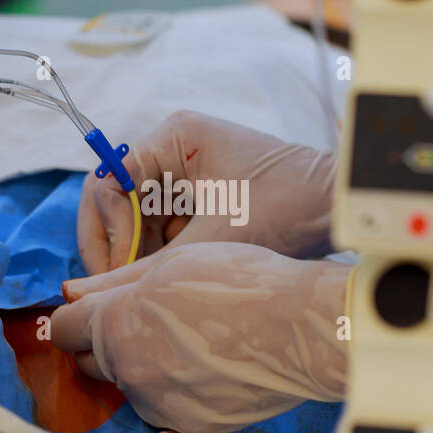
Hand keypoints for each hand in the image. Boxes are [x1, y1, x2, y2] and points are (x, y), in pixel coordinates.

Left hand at [50, 242, 348, 432]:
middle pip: (90, 361)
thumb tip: (67, 294)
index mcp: (113, 324)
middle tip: (148, 319)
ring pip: (129, 385)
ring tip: (190, 340)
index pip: (62, 329)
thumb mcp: (171, 265)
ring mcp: (156, 404)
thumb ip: (112, 284)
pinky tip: (209, 366)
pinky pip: (163, 405)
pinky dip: (174, 388)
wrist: (298, 331)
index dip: (76, 315)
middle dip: (104, 341)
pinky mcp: (186, 426)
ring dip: (142, 366)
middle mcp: (125, 371)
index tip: (97, 309)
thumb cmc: (237, 282)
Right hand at [78, 110, 335, 274]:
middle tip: (116, 291)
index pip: (109, 183)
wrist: (339, 210)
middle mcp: (171, 152)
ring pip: (132, 223)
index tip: (118, 272)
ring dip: (134, 258)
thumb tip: (92, 295)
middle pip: (113, 203)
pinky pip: (157, 233)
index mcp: (173, 138)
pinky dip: (156, 260)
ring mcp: (183, 178)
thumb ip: (151, 266)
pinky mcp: (195, 204)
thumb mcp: (215, 239)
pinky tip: (165, 284)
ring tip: (143, 292)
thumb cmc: (288, 206)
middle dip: (114, 248)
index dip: (108, 231)